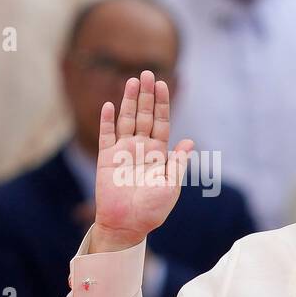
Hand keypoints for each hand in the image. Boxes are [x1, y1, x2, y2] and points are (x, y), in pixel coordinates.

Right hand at [90, 70, 191, 253]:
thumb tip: (189, 142)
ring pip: (126, 120)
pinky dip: (107, 120)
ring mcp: (123, 151)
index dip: (162, 104)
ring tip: (131, 81)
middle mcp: (141, 149)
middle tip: (147, 72)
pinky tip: (110, 104)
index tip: (163, 84)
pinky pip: (106, 135)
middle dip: (146, 95)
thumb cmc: (152, 209)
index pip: (161, 122)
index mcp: (158, 154)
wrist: (128, 224)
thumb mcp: (171, 185)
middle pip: (143, 115)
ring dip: (128, 100)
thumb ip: (178, 163)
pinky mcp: (106, 158)